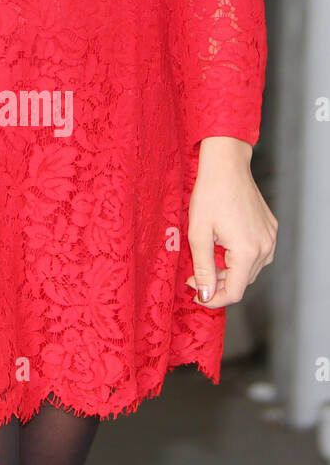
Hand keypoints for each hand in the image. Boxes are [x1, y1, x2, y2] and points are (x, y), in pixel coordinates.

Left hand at [186, 136, 276, 307]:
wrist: (226, 166)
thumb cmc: (209, 195)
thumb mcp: (199, 234)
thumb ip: (203, 268)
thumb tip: (205, 294)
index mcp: (248, 252)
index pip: (234, 292)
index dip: (213, 298)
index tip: (196, 293)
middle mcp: (265, 247)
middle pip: (242, 281)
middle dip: (218, 282)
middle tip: (194, 273)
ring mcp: (270, 238)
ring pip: (250, 268)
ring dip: (229, 269)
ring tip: (208, 257)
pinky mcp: (271, 229)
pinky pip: (257, 253)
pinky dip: (240, 256)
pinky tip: (223, 244)